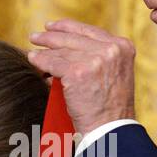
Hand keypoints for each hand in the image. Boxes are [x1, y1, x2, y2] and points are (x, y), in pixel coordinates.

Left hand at [27, 19, 135, 136]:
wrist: (111, 129)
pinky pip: (53, 63)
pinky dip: (41, 62)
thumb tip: (66, 46)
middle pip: (73, 38)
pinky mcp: (77, 72)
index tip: (52, 27)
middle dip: (51, 37)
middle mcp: (111, 49)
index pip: (90, 31)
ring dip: (44, 53)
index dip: (68, 27)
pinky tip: (33, 60)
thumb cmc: (110, 108)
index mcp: (122, 47)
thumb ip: (99, 57)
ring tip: (33, 54)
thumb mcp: (114, 74)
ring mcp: (95, 60)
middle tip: (36, 37)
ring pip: (61, 52)